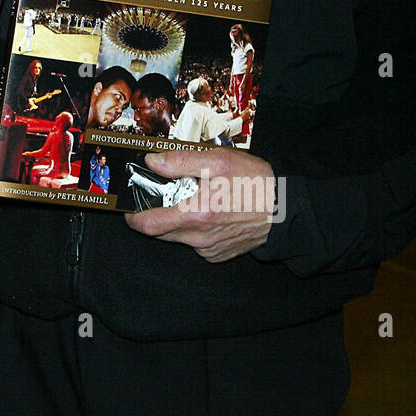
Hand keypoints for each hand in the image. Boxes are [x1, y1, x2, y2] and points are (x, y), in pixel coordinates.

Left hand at [125, 146, 275, 261]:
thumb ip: (180, 161)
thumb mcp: (217, 161)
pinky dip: (195, 231)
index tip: (130, 206)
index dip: (133, 217)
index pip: (148, 226)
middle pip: (160, 233)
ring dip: (176, 222)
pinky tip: (209, 213)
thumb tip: (152, 162)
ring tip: (191, 200)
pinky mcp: (220, 254)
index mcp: (194, 215)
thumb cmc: (254, 183)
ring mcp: (210, 249)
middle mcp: (199, 238)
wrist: (286, 209)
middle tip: (164, 195)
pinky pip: (197, 245)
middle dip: (155, 215)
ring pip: (178, 239)